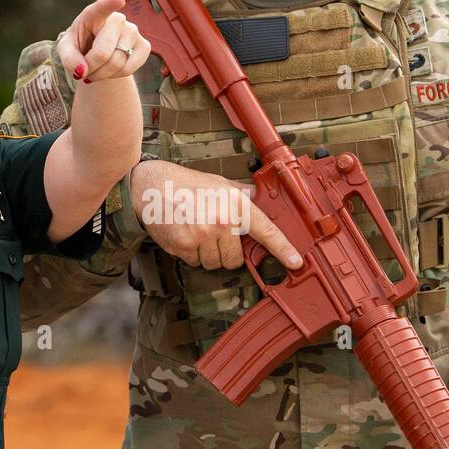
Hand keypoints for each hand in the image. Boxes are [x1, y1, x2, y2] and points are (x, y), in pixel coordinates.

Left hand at [57, 0, 150, 84]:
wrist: (97, 54)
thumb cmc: (80, 46)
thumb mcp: (66, 50)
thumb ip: (68, 58)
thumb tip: (81, 70)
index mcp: (94, 14)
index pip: (102, 8)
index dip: (111, 4)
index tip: (120, 0)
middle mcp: (116, 19)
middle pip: (102, 53)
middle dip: (91, 68)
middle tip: (84, 71)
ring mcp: (132, 31)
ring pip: (116, 63)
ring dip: (101, 74)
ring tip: (96, 70)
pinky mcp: (144, 46)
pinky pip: (130, 68)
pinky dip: (116, 76)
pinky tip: (110, 71)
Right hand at [130, 159, 301, 271]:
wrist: (153, 186)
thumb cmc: (188, 184)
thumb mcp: (221, 184)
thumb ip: (243, 196)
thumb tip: (262, 200)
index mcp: (235, 204)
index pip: (265, 231)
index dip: (283, 249)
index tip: (295, 262)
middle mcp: (222, 221)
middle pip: (235, 260)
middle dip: (226, 252)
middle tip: (213, 234)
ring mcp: (203, 235)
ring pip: (214, 264)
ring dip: (207, 254)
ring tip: (196, 231)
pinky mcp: (184, 246)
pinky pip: (195, 263)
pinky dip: (190, 254)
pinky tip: (184, 235)